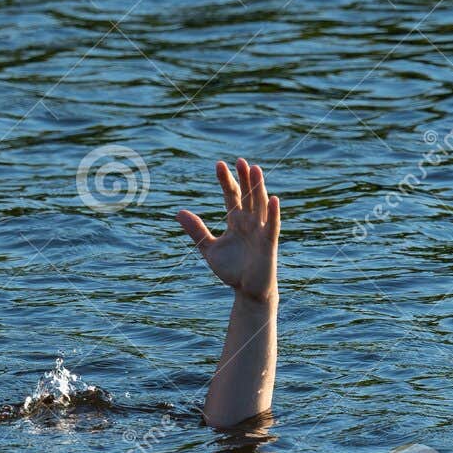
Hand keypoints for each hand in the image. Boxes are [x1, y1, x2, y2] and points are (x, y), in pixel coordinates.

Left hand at [177, 158, 279, 301]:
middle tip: (240, 160)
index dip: (226, 181)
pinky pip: (272, 226)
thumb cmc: (231, 270)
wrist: (247, 292)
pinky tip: (273, 199)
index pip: (231, 196)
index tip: (219, 165)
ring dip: (258, 188)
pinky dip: (273, 213)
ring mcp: (260, 231)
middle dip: (244, 179)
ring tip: (255, 169)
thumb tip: (178, 212)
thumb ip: (196, 230)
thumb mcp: (208, 248)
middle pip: (247, 196)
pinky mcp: (269, 244)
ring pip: (260, 205)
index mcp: (236, 222)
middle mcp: (250, 222)